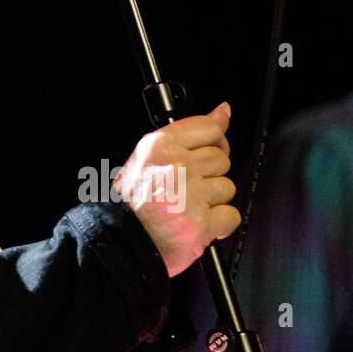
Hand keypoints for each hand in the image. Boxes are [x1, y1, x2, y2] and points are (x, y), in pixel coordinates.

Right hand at [113, 101, 239, 277]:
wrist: (122, 240)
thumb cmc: (133, 201)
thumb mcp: (149, 156)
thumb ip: (188, 133)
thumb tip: (224, 111)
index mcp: (160, 146)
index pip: (209, 129)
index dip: (215, 142)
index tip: (212, 149)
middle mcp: (176, 166)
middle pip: (221, 160)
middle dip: (209, 175)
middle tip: (188, 186)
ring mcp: (190, 195)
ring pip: (227, 187)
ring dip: (213, 200)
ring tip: (188, 206)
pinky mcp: (201, 223)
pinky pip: (230, 215)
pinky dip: (219, 223)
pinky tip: (198, 221)